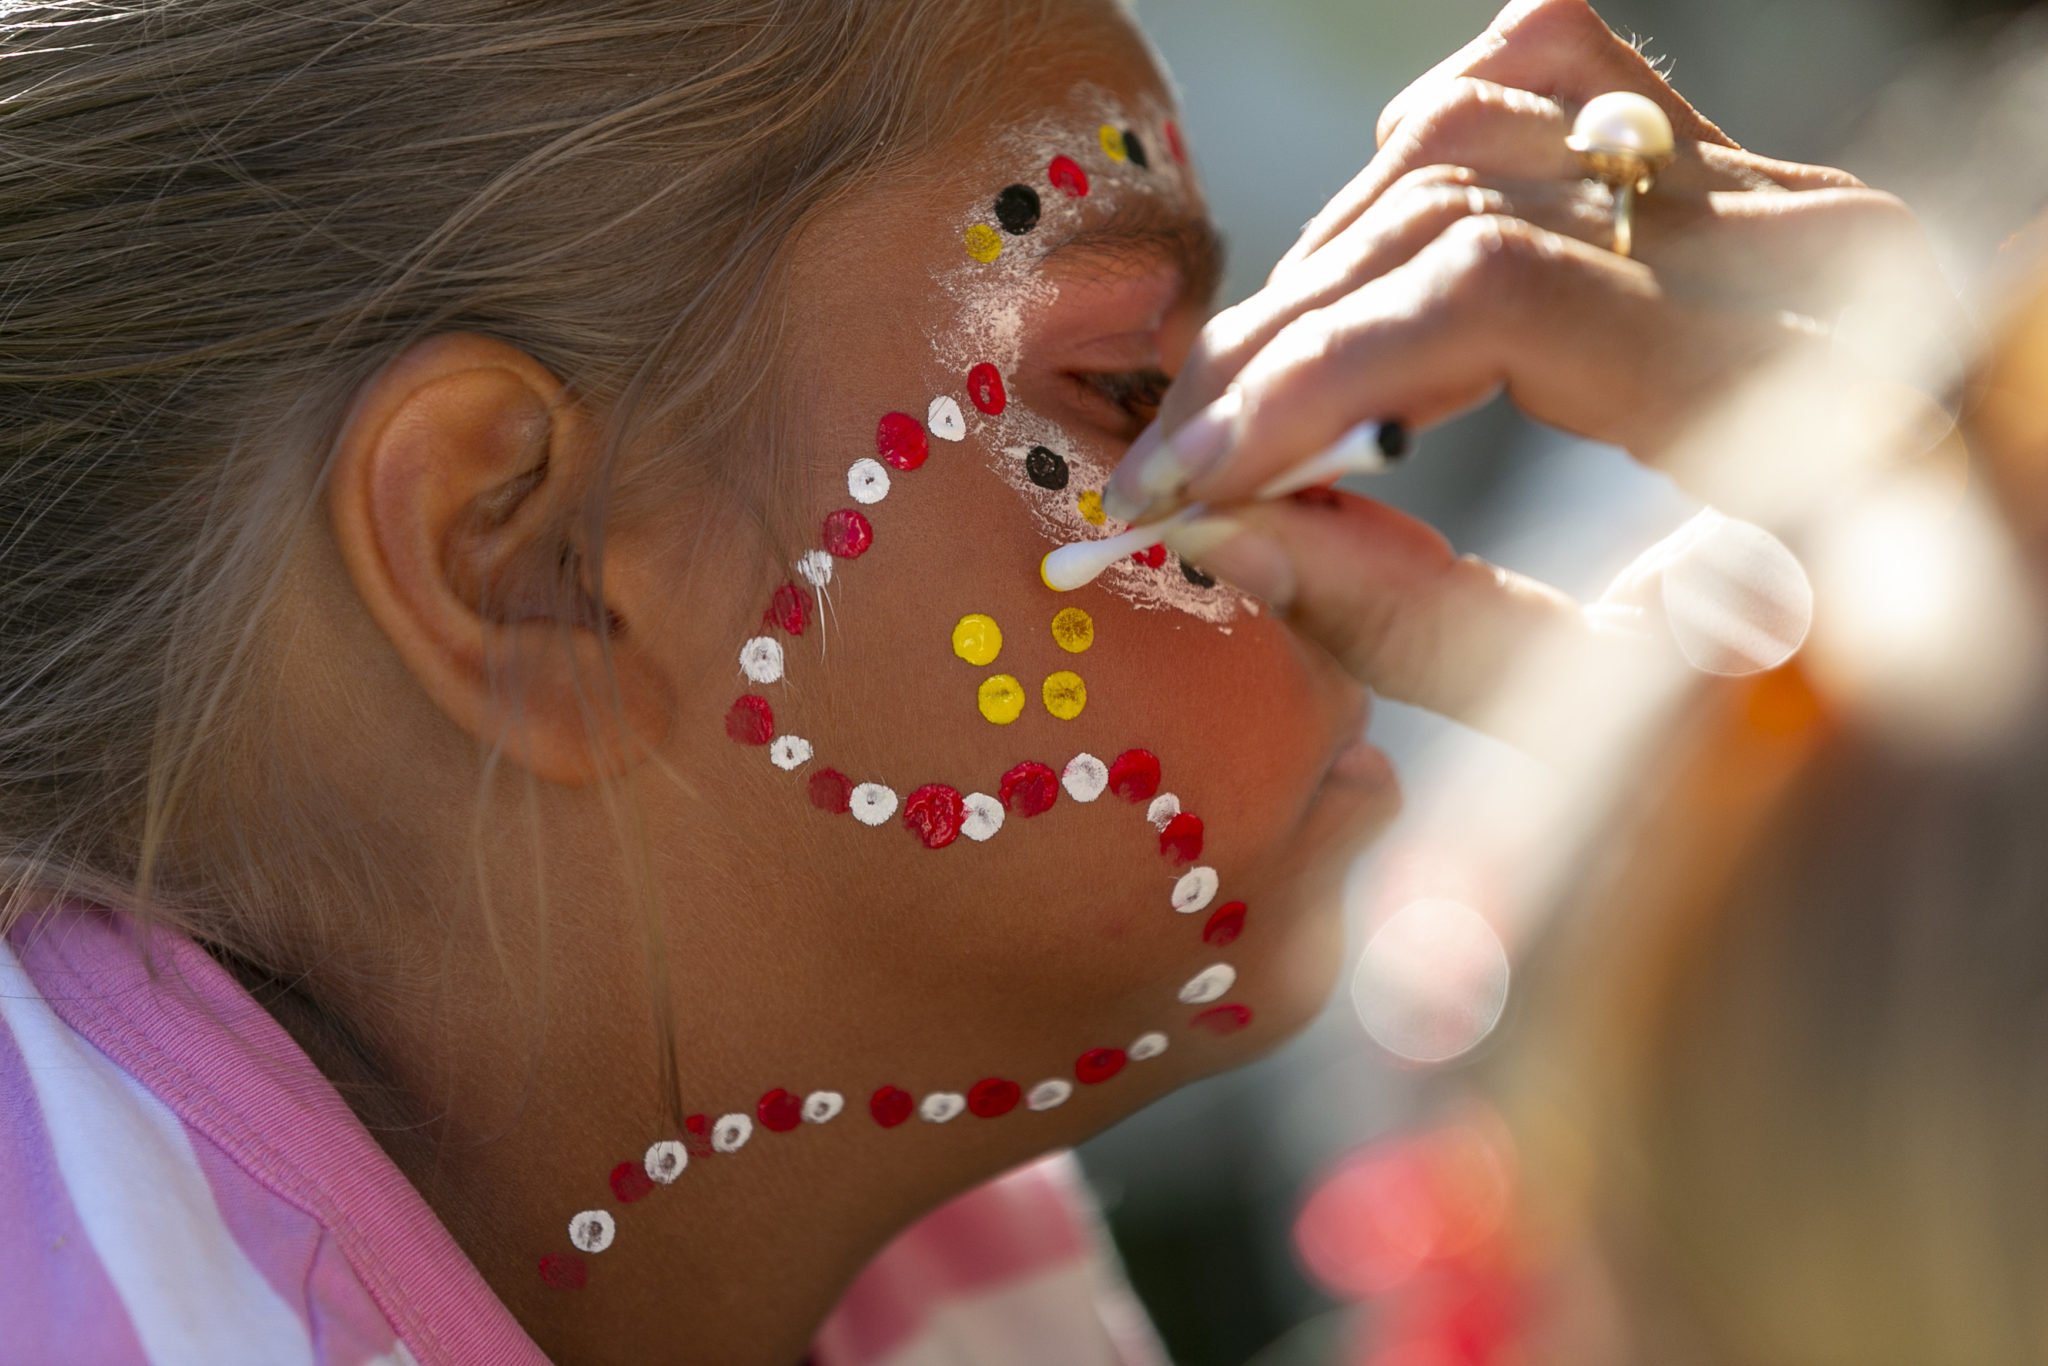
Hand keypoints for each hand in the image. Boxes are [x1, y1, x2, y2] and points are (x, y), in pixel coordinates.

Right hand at [1103, 0, 1947, 734]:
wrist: (1954, 652)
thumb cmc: (1806, 716)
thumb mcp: (1623, 717)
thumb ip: (1427, 631)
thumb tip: (1231, 541)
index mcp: (1801, 384)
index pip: (1489, 299)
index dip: (1306, 383)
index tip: (1182, 489)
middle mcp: (1796, 247)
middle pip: (1455, 213)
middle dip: (1276, 345)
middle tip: (1171, 465)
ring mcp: (1771, 190)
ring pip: (1476, 131)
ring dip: (1329, 260)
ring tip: (1255, 395)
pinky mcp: (1734, 174)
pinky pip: (1551, 76)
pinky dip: (1430, 137)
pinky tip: (1380, 248)